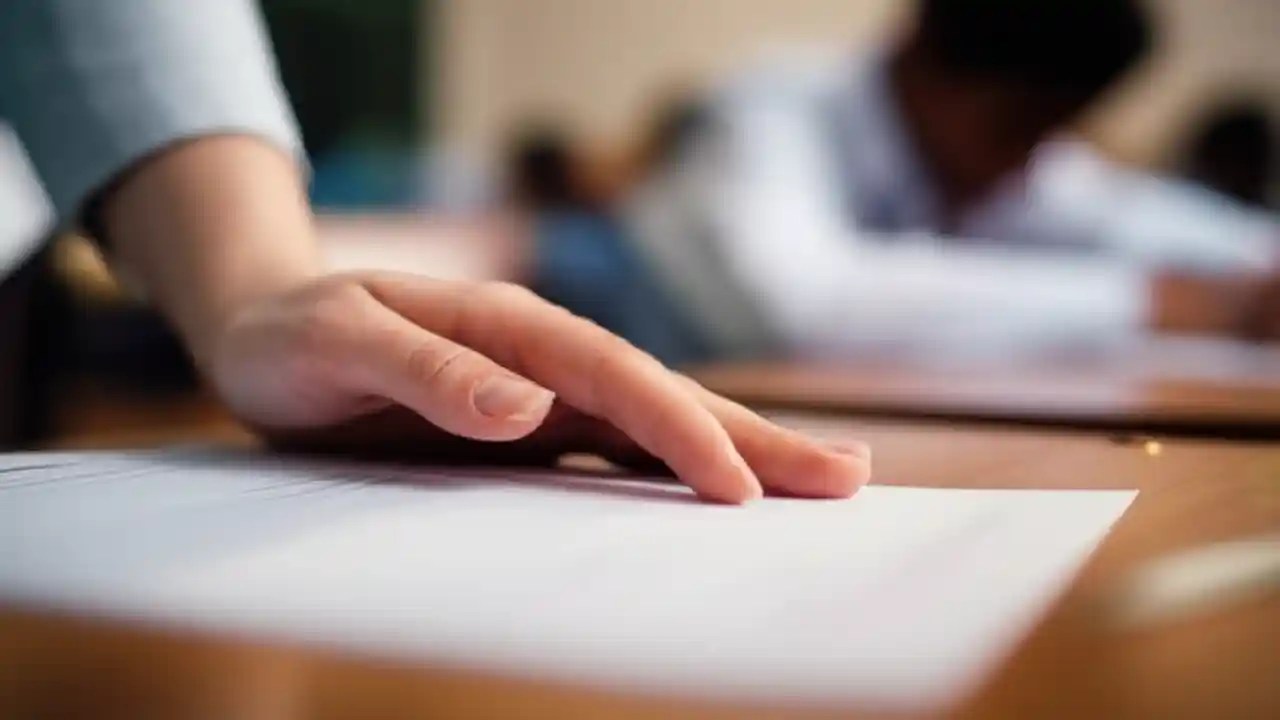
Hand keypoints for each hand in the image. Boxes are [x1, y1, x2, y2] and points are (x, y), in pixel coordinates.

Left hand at [206, 272, 870, 502]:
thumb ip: (425, 370)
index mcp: (507, 325)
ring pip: (656, 422)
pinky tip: (720, 493)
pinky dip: (677, 471)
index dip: (680, 429)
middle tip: (848, 477)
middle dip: (755, 438)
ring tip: (823, 479)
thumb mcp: (336, 345)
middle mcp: (542, 355)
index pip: (613, 376)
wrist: (265, 330)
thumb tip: (526, 407)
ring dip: (739, 452)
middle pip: (664, 394)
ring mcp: (543, 391)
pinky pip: (617, 452)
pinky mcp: (530, 428)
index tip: (737, 486)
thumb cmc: (292, 335)